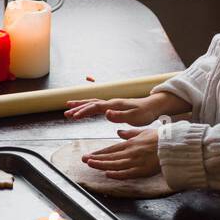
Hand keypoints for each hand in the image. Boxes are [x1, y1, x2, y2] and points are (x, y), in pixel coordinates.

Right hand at [63, 90, 187, 124]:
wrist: (153, 107)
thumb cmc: (145, 113)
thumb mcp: (134, 117)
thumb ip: (120, 116)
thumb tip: (106, 113)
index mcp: (114, 105)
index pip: (95, 107)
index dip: (84, 111)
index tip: (74, 117)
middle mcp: (111, 102)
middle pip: (90, 103)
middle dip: (77, 107)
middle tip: (65, 112)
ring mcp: (112, 104)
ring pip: (92, 104)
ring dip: (80, 106)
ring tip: (69, 110)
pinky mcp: (114, 107)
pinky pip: (97, 106)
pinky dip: (88, 107)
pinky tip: (84, 111)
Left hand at [82, 128, 161, 179]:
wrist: (174, 145)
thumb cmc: (160, 139)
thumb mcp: (143, 133)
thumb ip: (130, 134)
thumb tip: (119, 133)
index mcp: (131, 144)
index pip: (111, 149)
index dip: (99, 153)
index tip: (89, 155)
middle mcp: (131, 152)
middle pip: (110, 157)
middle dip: (96, 159)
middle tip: (84, 160)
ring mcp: (136, 162)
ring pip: (115, 164)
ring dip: (102, 165)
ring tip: (91, 164)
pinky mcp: (142, 170)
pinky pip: (127, 173)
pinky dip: (117, 174)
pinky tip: (108, 174)